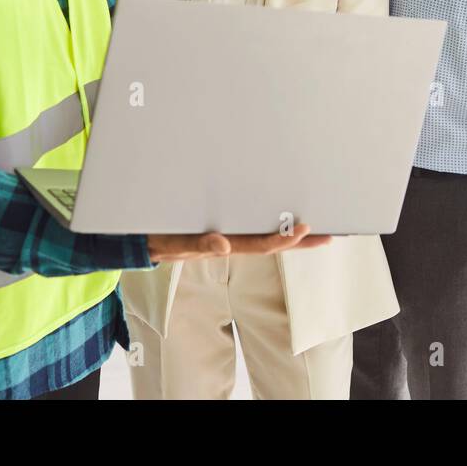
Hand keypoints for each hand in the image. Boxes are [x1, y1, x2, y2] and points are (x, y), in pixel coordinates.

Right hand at [147, 224, 330, 262]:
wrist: (140, 240)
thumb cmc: (159, 241)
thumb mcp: (174, 244)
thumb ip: (197, 246)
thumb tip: (222, 245)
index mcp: (222, 244)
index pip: (260, 244)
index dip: (283, 238)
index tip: (305, 229)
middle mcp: (229, 240)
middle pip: (269, 241)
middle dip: (298, 240)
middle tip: (326, 234)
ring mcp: (224, 235)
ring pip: (261, 235)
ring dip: (286, 233)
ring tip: (312, 228)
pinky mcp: (217, 226)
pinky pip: (246, 225)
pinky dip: (266, 222)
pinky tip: (280, 219)